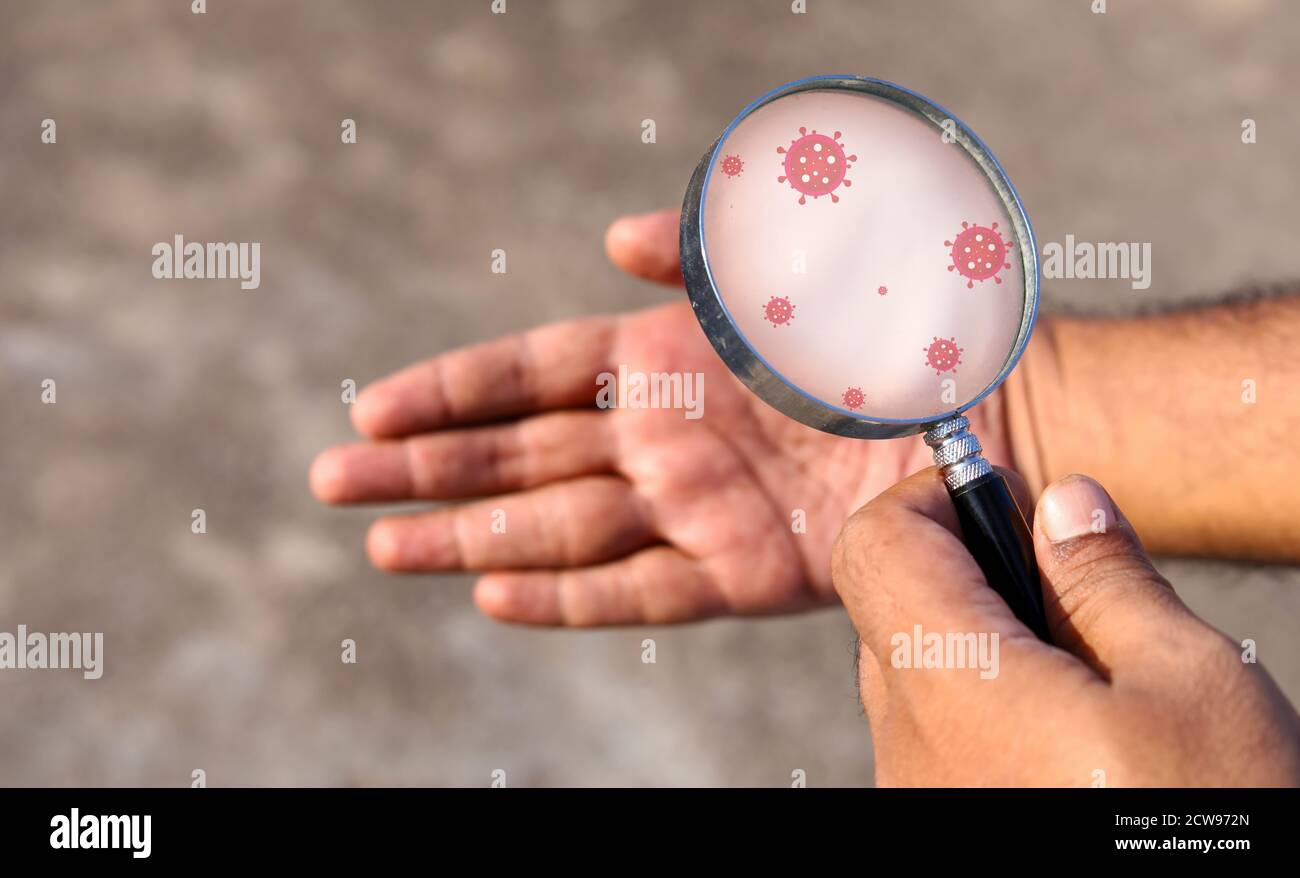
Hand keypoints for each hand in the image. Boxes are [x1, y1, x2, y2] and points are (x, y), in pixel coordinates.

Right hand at [310, 209, 1004, 624]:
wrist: (987, 407)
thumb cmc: (890, 320)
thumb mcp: (784, 262)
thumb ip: (696, 250)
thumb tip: (614, 236)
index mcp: (661, 358)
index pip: (528, 375)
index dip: (449, 391)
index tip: (370, 406)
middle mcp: (662, 437)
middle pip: (520, 457)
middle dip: (426, 469)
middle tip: (334, 484)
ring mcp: (695, 508)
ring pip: (557, 528)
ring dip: (468, 536)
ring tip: (384, 549)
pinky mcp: (744, 573)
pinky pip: (641, 591)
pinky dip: (568, 599)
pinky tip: (494, 594)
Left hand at [832, 468, 1299, 785]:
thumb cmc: (1210, 829)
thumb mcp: (1192, 685)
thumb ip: (1109, 580)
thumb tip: (1062, 503)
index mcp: (955, 684)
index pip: (874, 544)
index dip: (933, 497)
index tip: (1008, 500)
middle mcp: (908, 741)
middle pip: (893, 605)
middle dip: (973, 572)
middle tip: (1075, 594)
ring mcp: (913, 792)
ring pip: (915, 674)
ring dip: (986, 643)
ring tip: (1092, 676)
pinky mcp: (933, 823)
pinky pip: (933, 737)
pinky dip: (987, 706)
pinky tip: (1076, 737)